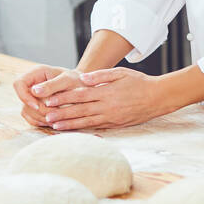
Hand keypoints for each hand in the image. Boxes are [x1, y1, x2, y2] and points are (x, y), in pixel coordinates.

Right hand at [14, 64, 82, 128]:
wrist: (85, 89)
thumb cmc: (78, 81)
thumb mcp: (68, 80)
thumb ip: (52, 85)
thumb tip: (34, 91)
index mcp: (36, 73)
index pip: (18, 84)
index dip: (24, 97)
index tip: (38, 106)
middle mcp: (31, 85)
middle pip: (24, 101)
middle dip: (38, 111)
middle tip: (56, 114)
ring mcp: (32, 97)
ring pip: (27, 112)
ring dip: (41, 118)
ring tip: (59, 118)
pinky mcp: (35, 108)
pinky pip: (32, 119)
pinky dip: (42, 122)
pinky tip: (55, 121)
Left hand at [41, 66, 175, 130]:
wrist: (157, 97)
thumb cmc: (139, 82)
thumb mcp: (120, 73)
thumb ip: (100, 76)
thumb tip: (82, 78)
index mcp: (106, 92)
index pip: (80, 95)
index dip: (64, 98)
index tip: (50, 100)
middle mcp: (107, 106)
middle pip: (80, 110)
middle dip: (62, 113)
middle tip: (46, 116)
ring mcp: (111, 117)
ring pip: (86, 122)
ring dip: (69, 124)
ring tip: (55, 126)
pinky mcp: (116, 124)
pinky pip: (96, 127)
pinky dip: (83, 129)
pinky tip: (74, 130)